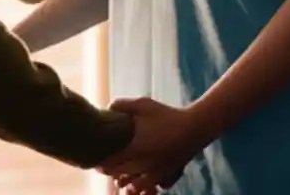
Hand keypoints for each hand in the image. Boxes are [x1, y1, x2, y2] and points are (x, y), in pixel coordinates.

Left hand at [97, 97, 211, 194]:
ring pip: (134, 185)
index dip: (100, 162)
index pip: (110, 162)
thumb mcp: (143, 104)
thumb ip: (122, 104)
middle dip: (109, 172)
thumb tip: (107, 107)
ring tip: (119, 178)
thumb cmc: (167, 115)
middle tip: (102, 167)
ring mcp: (155, 172)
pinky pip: (150, 187)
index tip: (95, 158)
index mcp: (135, 147)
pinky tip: (138, 182)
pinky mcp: (166, 175)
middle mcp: (143, 163)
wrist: (195, 128)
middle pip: (119, 175)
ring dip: (125, 181)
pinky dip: (142, 187)